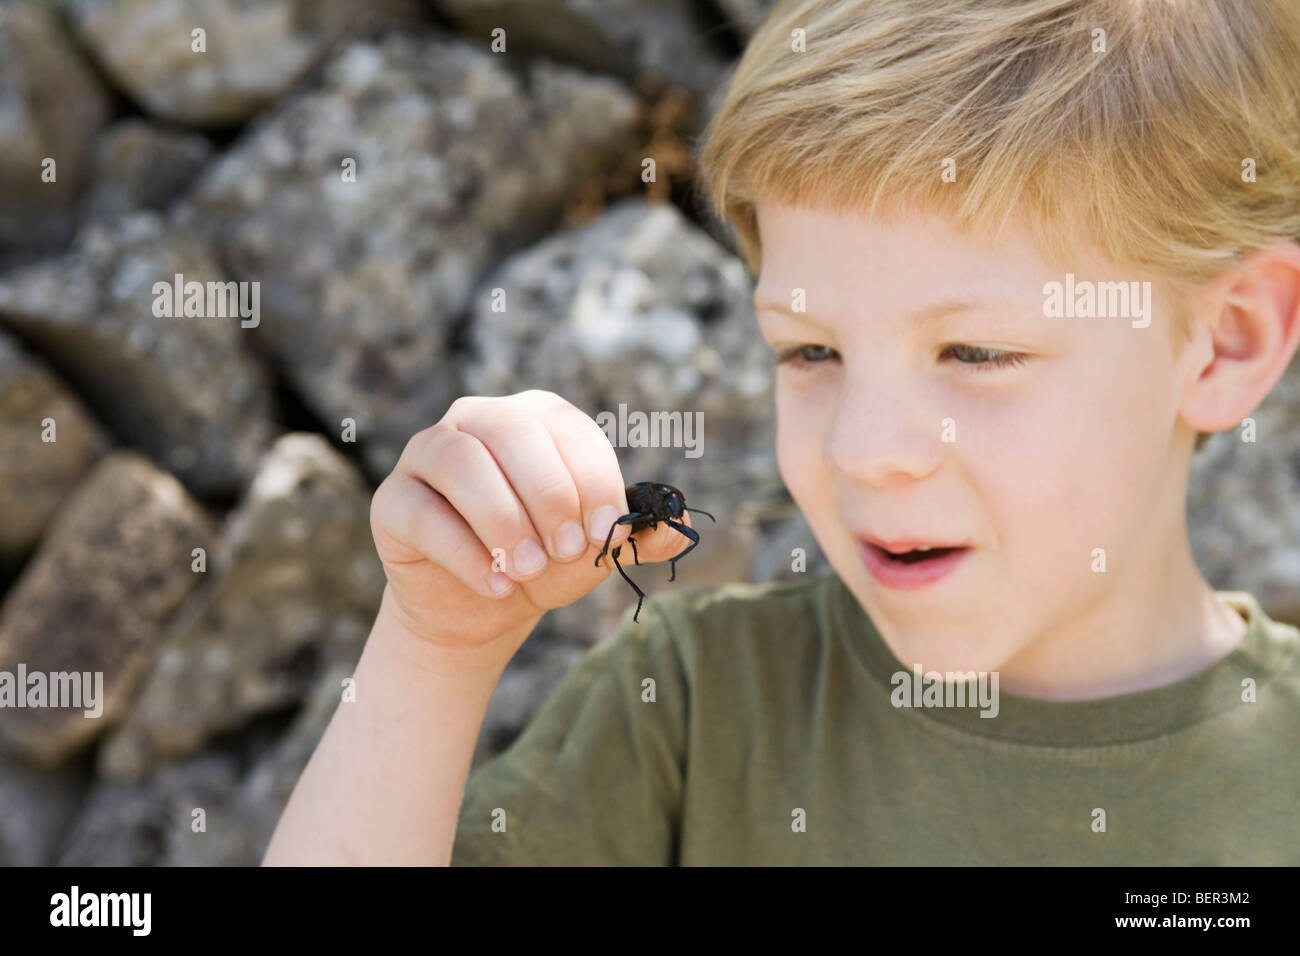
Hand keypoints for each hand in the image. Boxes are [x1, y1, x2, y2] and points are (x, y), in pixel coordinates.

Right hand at [369, 390, 692, 655]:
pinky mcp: (392, 499)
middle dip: (548, 495)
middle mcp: (479, 420)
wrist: (480, 608)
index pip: (568, 430)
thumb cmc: (543, 561)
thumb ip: (641, 535)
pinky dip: (465, 553)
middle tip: (568, 552)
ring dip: (502, 520)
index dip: (593, 480)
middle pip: (511, 432)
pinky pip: (423, 513)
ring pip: (460, 462)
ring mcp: (428, 453)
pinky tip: (496, 586)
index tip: (607, 535)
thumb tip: (681, 525)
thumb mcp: (596, 551)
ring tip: (528, 571)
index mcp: (537, 418)